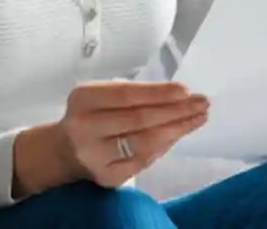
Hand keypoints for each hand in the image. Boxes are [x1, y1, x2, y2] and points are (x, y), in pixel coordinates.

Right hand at [53, 80, 208, 188]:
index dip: (158, 93)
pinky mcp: (107, 177)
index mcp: (84, 99)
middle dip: (175, 111)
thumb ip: (133, 94)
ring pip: (144, 142)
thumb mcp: (101, 95)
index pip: (126, 95)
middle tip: (202, 104)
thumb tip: (179, 97)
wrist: (64, 151)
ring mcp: (95, 156)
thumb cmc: (91, 114)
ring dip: (176, 130)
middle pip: (139, 119)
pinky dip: (165, 146)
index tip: (186, 90)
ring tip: (198, 118)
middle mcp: (85, 128)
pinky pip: (143, 160)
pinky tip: (178, 134)